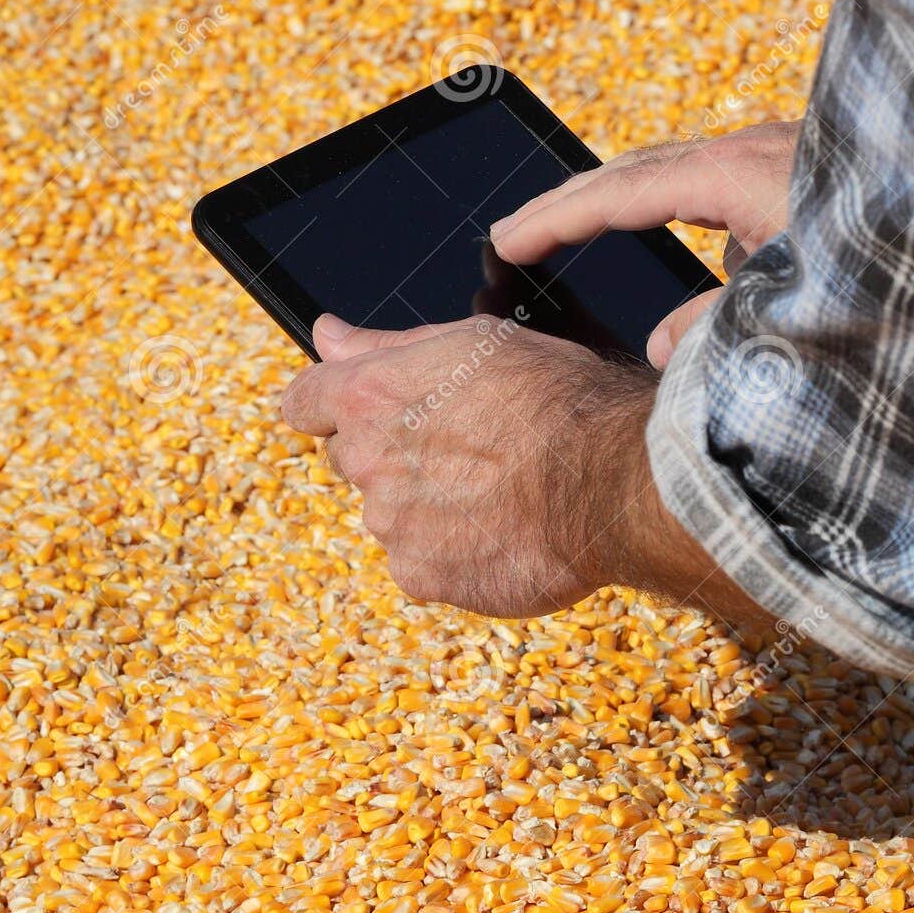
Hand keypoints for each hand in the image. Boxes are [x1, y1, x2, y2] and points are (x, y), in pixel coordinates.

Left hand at [279, 314, 657, 616]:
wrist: (609, 481)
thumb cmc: (553, 398)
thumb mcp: (474, 343)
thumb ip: (385, 345)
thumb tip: (325, 335)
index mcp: (369, 395)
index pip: (304, 402)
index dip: (334, 405)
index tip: (368, 410)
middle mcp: (366, 461)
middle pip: (352, 459)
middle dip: (394, 455)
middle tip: (467, 449)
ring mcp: (391, 526)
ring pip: (393, 515)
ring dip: (429, 506)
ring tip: (500, 494)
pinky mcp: (422, 577)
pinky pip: (423, 563)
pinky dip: (455, 553)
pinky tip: (504, 533)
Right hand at [488, 121, 799, 366]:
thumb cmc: (867, 268)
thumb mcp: (785, 306)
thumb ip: (713, 326)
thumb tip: (657, 349)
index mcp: (730, 176)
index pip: (619, 194)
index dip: (556, 219)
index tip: (507, 242)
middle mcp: (743, 150)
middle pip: (632, 171)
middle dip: (567, 202)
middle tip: (511, 232)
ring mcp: (770, 153)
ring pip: (673, 167)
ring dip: (616, 196)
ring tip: (569, 225)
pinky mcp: (793, 167)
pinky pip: (717, 174)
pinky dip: (676, 198)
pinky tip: (687, 233)